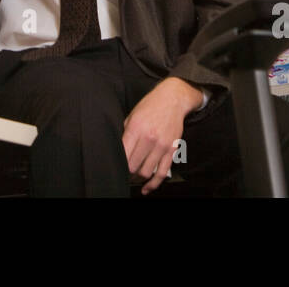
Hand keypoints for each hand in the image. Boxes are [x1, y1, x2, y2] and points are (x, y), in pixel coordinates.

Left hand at [122, 77, 203, 194]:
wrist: (173, 99)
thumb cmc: (150, 106)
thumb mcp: (132, 115)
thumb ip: (125, 133)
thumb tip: (118, 151)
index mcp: (136, 129)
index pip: (123, 155)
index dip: (118, 165)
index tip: (115, 167)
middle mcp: (149, 138)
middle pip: (133, 167)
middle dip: (126, 174)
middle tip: (123, 174)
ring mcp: (162, 145)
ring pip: (146, 172)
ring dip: (138, 179)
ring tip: (133, 179)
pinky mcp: (171, 150)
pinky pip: (162, 172)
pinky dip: (153, 184)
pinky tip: (146, 189)